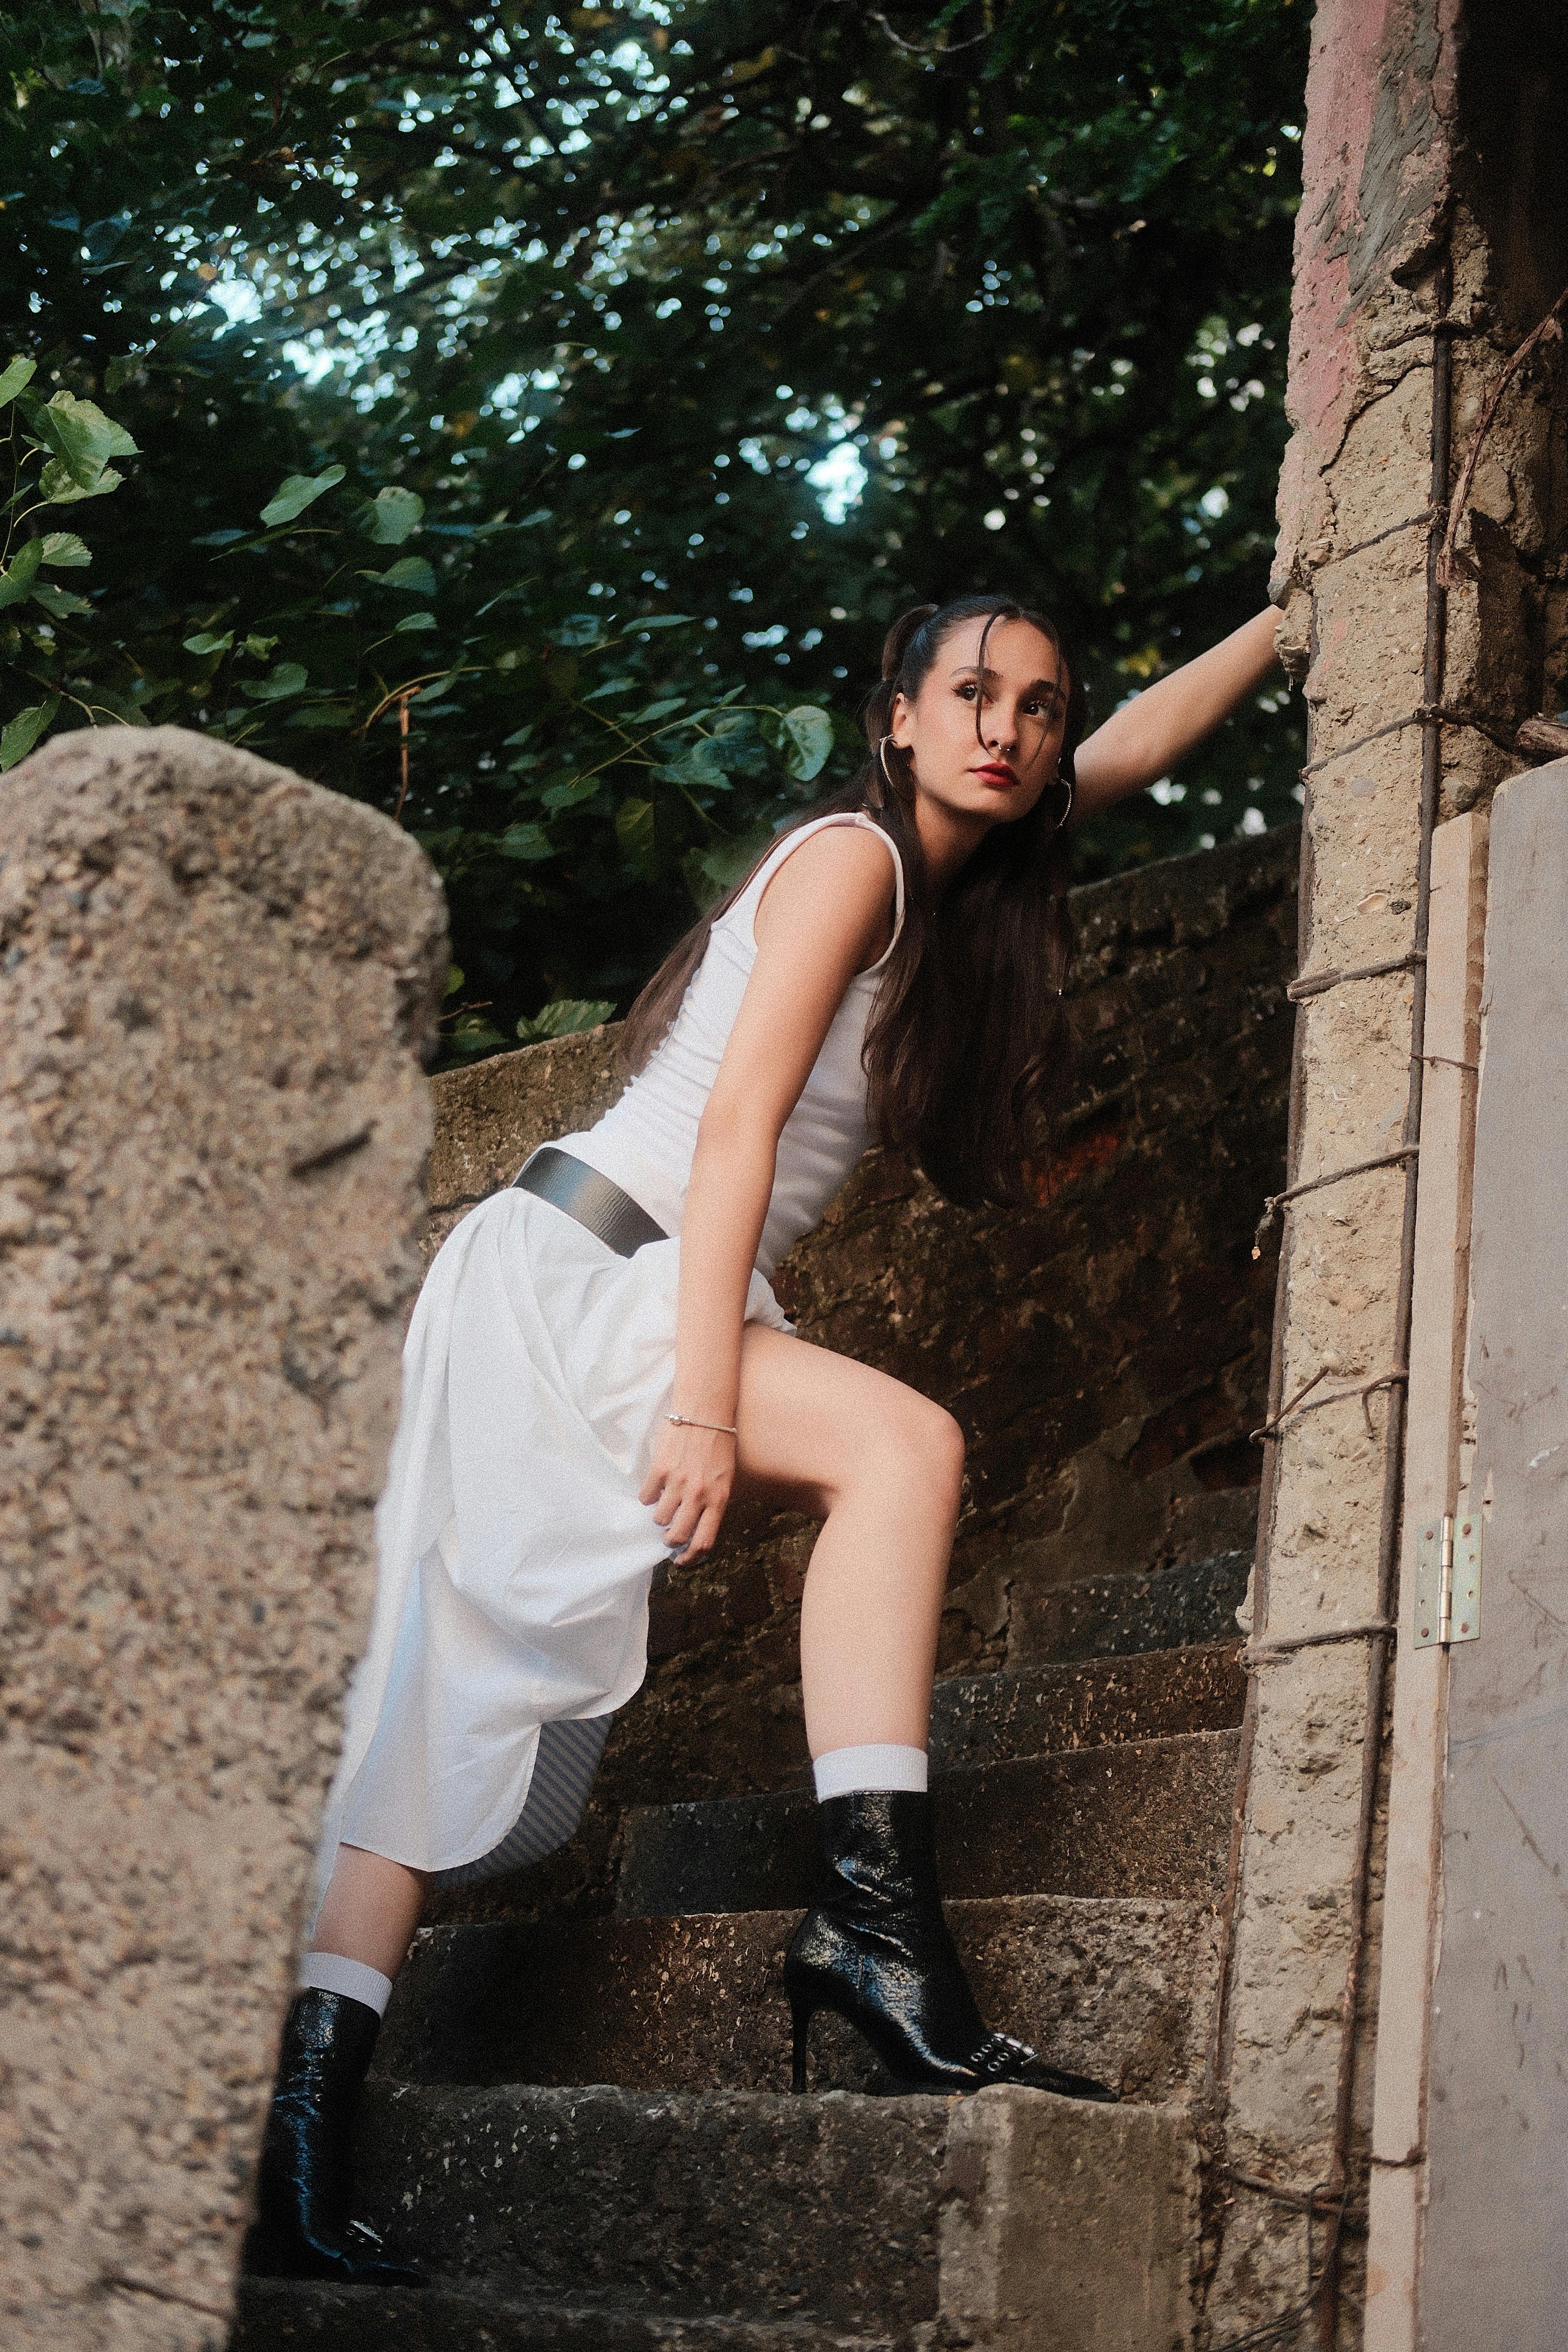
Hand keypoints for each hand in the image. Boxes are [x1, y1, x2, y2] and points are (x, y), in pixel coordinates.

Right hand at [639, 1417, 735, 1562]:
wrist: (705, 1411)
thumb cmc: (718, 1443)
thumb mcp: (725, 1477)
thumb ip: (713, 1501)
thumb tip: (697, 1525)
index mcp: (719, 1498)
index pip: (704, 1541)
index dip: (691, 1557)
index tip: (682, 1560)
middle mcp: (699, 1495)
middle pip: (677, 1535)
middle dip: (669, 1541)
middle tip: (667, 1537)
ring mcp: (678, 1483)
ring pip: (659, 1518)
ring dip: (659, 1517)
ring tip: (663, 1506)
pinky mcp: (659, 1469)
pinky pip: (646, 1496)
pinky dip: (648, 1496)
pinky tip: (655, 1487)